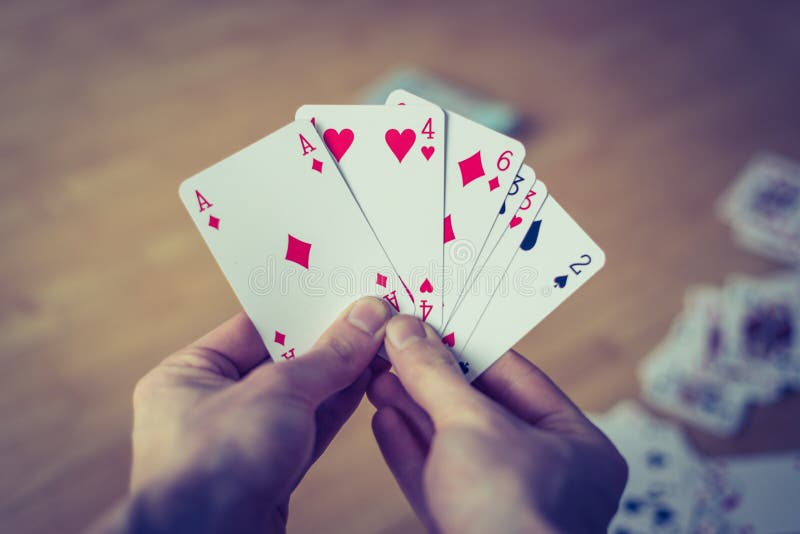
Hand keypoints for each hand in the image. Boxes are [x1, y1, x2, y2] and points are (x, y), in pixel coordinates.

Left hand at [89, 297, 390, 533]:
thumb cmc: (216, 468)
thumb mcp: (276, 394)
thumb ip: (327, 355)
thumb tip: (367, 316)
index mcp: (187, 376)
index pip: (253, 327)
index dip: (301, 308)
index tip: (342, 293)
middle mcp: (208, 406)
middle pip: (280, 361)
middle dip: (327, 342)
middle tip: (372, 315)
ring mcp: (240, 442)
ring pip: (299, 397)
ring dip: (340, 374)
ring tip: (380, 342)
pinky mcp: (268, 472)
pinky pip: (307, 429)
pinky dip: (337, 407)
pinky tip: (368, 381)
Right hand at [368, 315, 626, 533]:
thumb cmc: (516, 518)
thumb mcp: (474, 426)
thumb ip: (437, 376)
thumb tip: (407, 332)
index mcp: (576, 446)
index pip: (518, 378)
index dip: (469, 347)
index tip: (433, 326)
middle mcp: (546, 475)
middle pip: (480, 411)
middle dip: (432, 380)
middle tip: (396, 350)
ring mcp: (507, 505)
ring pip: (453, 447)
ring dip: (414, 411)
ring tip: (381, 378)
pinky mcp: (470, 529)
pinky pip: (438, 481)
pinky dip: (410, 450)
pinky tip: (383, 421)